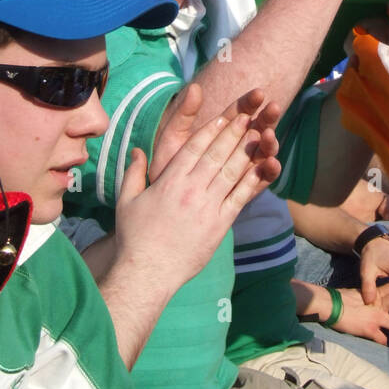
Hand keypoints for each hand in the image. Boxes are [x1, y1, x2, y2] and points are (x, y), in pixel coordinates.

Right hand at [116, 109, 280, 292]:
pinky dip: (252, 181)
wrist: (148, 272)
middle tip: (248, 116)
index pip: (193, 148)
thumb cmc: (135, 238)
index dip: (210, 130)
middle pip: (216, 154)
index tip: (223, 116)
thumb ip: (133, 173)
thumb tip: (137, 151)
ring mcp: (207, 207)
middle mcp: (190, 190)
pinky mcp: (219, 225)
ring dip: (246, 151)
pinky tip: (262, 168)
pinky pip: (239, 198)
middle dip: (233, 133)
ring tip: (259, 134)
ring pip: (231, 172)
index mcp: (169, 181)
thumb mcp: (126, 201)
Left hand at [151, 84, 279, 182]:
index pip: (240, 111)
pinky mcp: (249, 187)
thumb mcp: (173, 137)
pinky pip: (263, 177)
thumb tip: (194, 87)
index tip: (257, 94)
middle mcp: (238, 146)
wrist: (165, 201)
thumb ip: (184, 114)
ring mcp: (245, 166)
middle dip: (266, 118)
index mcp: (222, 130)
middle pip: (257, 128)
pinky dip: (270, 170)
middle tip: (273, 108)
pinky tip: (271, 163)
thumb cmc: (167, 166)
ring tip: (269, 135)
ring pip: (264, 151)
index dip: (250, 102)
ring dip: (271, 142)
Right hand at [330, 284, 388, 343]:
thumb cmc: (339, 298)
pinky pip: (383, 340)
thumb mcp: (357, 292)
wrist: (330, 305)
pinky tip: (384, 346)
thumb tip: (369, 298)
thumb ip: (367, 295)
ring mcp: (376, 318)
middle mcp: (379, 304)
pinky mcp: (370, 330)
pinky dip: (384, 343)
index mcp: (375, 293)